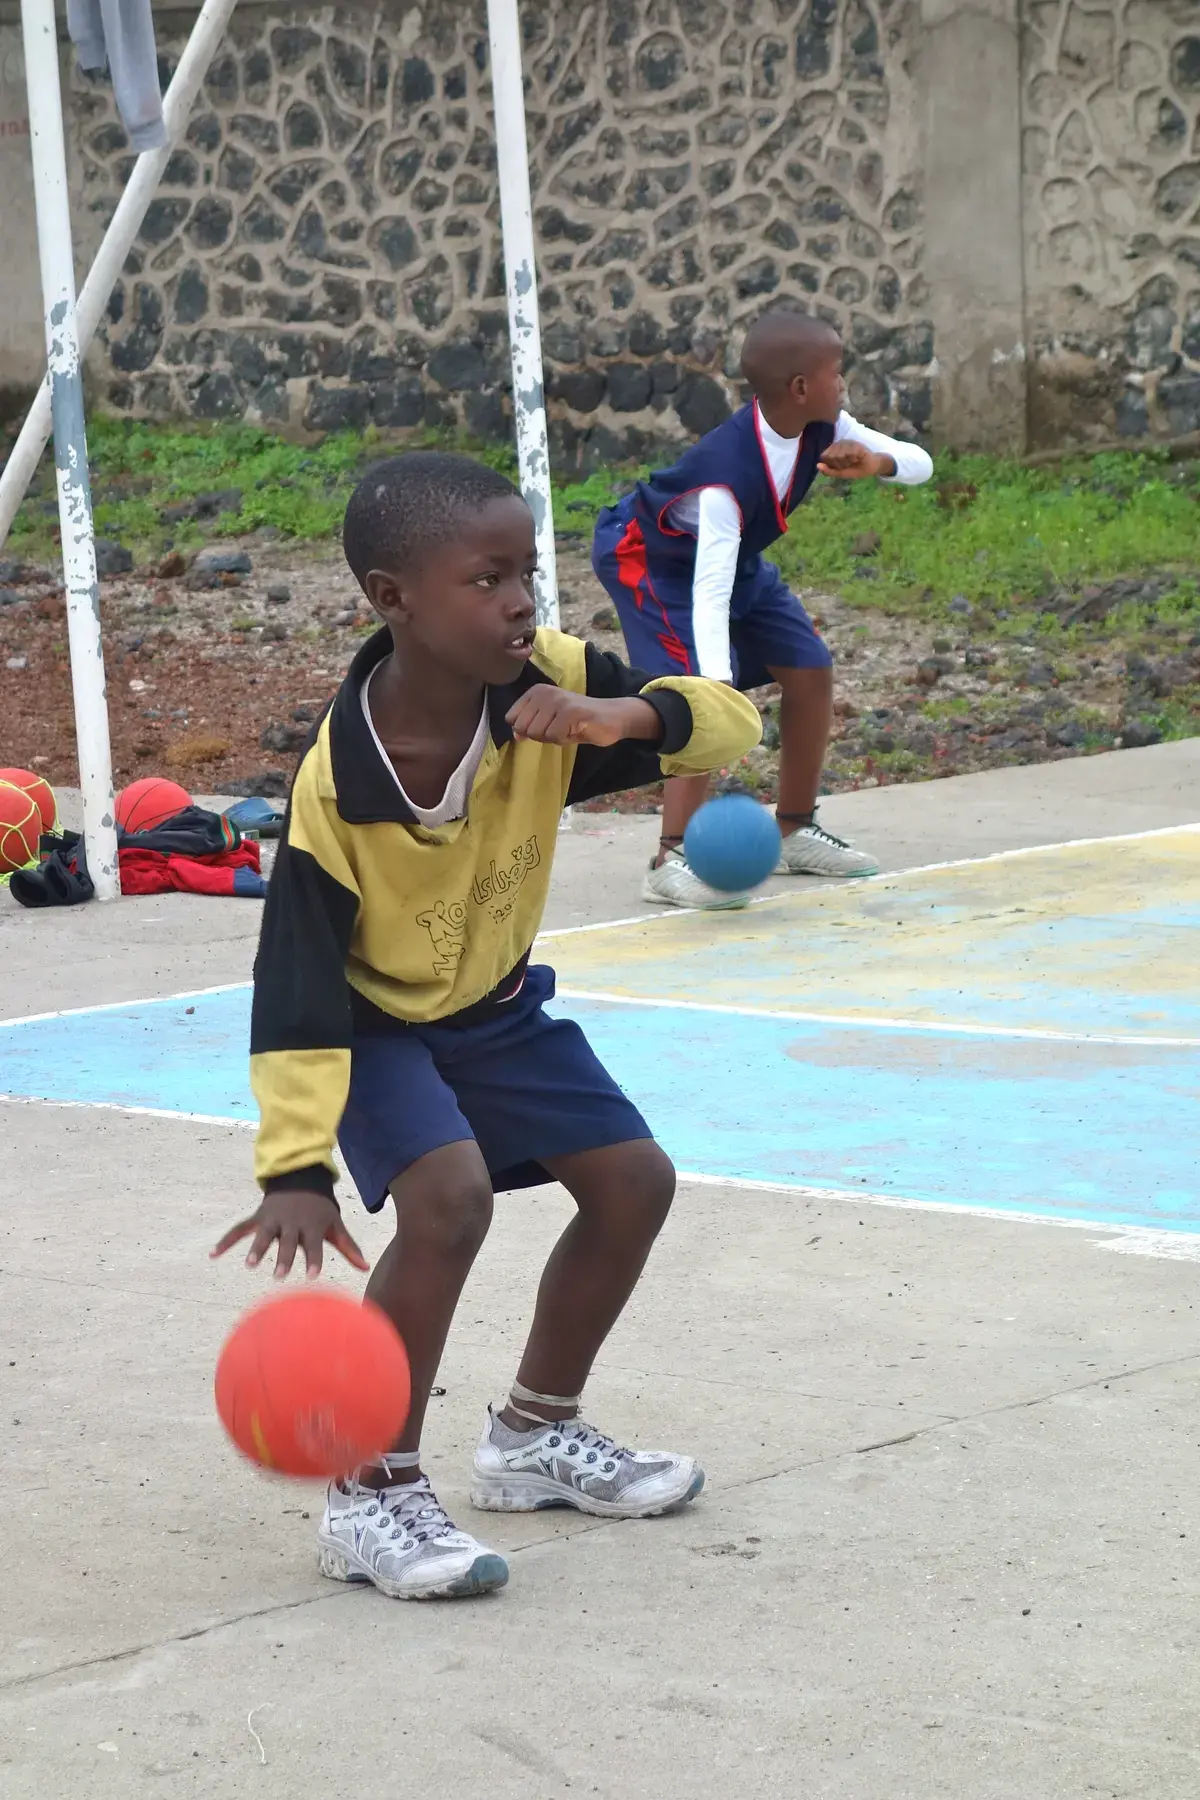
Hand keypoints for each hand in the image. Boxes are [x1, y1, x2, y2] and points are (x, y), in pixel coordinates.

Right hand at [211, 1189, 368, 1280]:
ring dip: (257, 1248)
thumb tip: (366, 1267)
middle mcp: (291, 1222)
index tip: (313, 1275)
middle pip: (287, 1242)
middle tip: (280, 1276)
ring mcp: (273, 1219)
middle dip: (284, 1257)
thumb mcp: (335, 1225)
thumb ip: (348, 1247)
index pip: (314, 1245)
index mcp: (311, 1225)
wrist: (300, 1180)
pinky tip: (213, 1254)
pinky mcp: (258, 1217)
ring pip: (263, 1234)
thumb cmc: (320, 1210)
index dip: (314, 1259)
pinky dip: (226, 1240)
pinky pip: (239, 1228)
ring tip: (251, 1264)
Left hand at [506, 688, 659, 746]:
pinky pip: (553, 736)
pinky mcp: (569, 711)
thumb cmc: (579, 721)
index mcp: (536, 692)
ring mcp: (557, 700)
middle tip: (559, 728)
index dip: (527, 729)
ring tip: (568, 728)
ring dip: (553, 738)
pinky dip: (564, 740)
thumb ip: (530, 726)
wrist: (611, 718)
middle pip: (523, 728)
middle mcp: (544, 692)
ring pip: (536, 733)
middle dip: (540, 735)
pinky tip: (576, 730)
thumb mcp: (549, 723)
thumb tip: (515, 735)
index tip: (546, 725)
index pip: (512, 718)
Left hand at [817, 440, 895, 479]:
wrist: (870, 468)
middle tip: (848, 464)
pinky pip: (850, 454)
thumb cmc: (854, 469)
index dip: (832, 465)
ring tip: (854, 461)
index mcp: (833, 449)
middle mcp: (839, 443)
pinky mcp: (856, 443)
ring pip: (841, 455)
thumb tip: (817, 465)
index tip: (840, 466)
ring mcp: (848, 442)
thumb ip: (828, 470)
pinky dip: (854, 459)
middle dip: (840, 465)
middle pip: (832, 457)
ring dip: (848, 462)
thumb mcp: (840, 472)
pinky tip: (858, 458)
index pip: (824, 457)